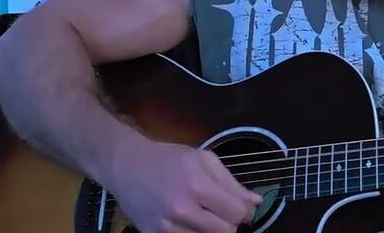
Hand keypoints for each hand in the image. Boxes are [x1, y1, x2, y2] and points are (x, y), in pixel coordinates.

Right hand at [109, 140, 262, 232]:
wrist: (126, 166)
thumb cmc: (169, 158)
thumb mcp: (203, 159)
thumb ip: (232, 183)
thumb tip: (257, 203)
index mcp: (198, 186)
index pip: (238, 214)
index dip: (246, 212)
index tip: (242, 207)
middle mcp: (182, 210)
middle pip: (226, 232)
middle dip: (230, 222)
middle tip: (222, 212)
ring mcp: (166, 228)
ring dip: (210, 230)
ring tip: (203, 215)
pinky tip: (188, 222)